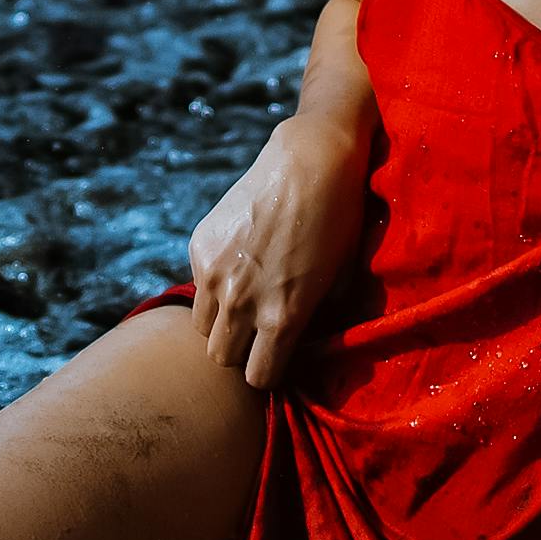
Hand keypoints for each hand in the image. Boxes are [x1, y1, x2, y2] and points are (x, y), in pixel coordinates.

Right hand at [188, 114, 371, 389]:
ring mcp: (215, 274)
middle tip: (258, 332)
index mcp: (282, 318)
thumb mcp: (341, 279)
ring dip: (221, 323)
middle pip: (222, 359)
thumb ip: (319, 318)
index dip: (269, 371)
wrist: (309, 160)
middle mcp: (242, 303)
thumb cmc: (339, 221)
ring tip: (244, 301)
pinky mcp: (200, 247)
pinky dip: (213, 286)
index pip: (259, 378)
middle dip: (240, 351)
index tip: (277, 357)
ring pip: (202, 328)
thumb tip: (306, 340)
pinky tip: (239, 261)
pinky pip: (198, 286)